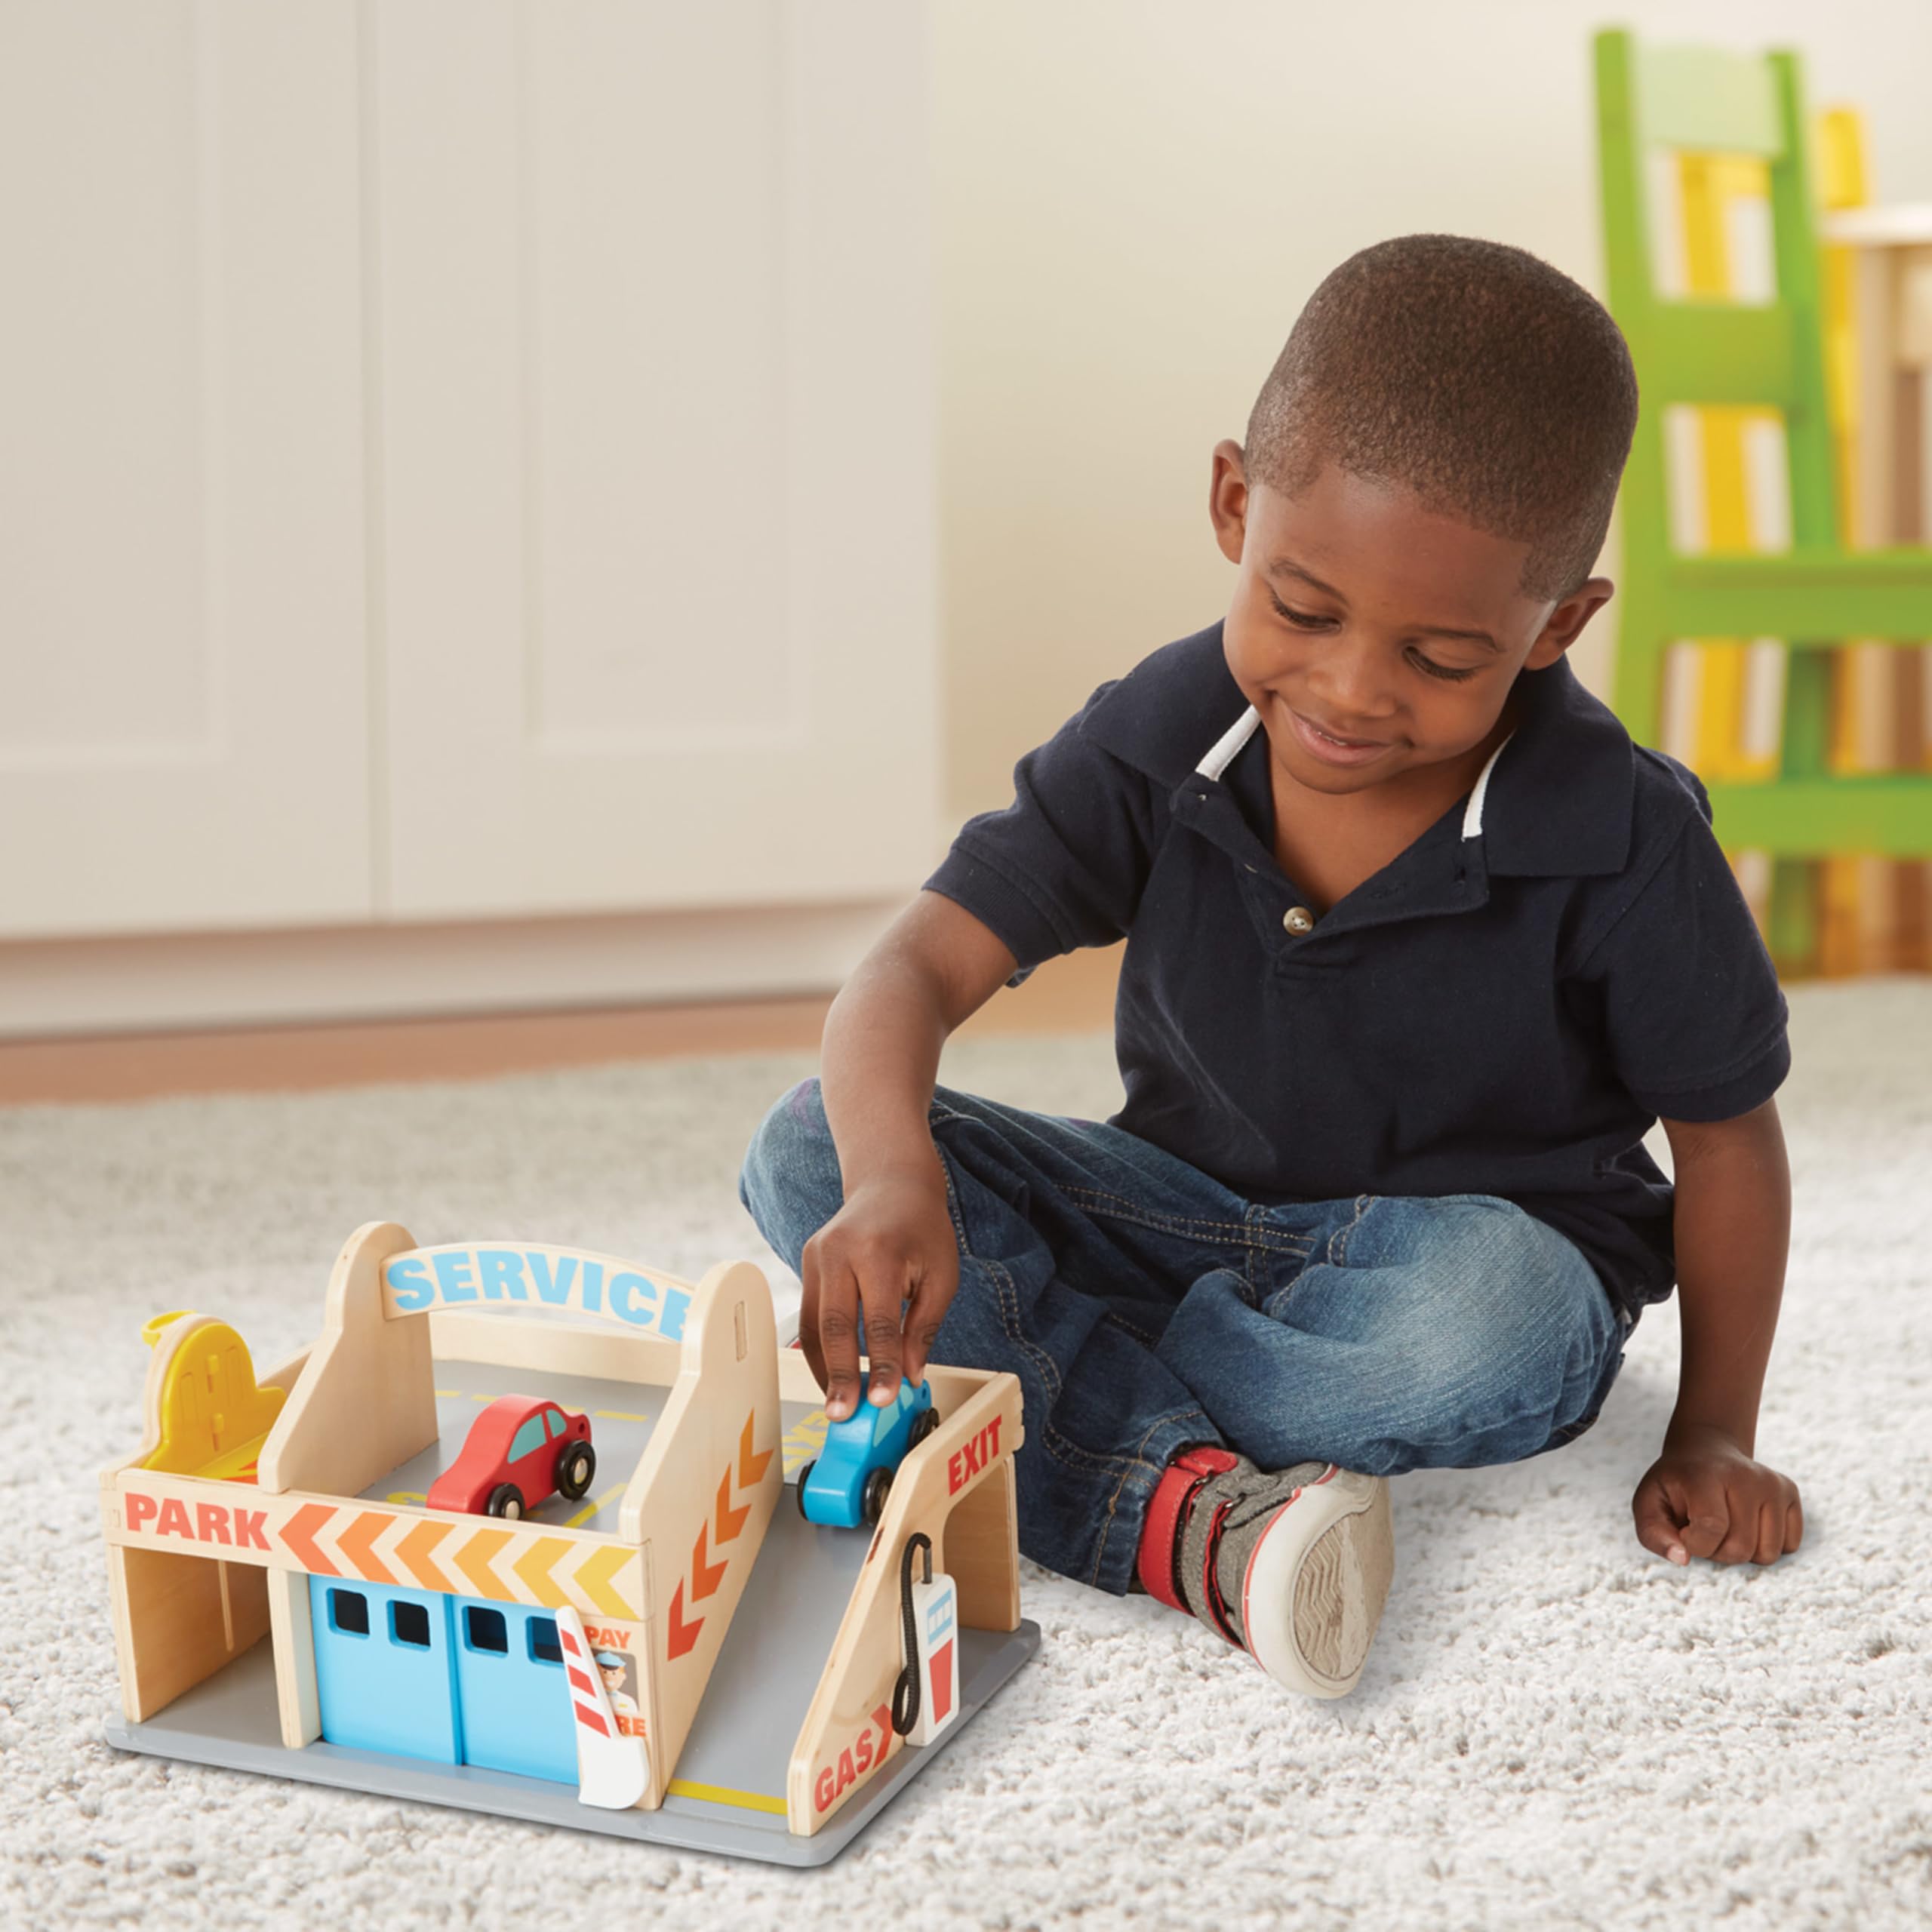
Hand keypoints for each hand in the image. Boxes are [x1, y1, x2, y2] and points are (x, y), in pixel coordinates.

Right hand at [799, 1156, 959, 1421]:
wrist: (891, 1183)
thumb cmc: (923, 1230)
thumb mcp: (941, 1274)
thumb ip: (923, 1326)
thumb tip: (908, 1376)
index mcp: (878, 1252)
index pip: (878, 1320)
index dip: (880, 1364)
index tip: (882, 1400)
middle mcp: (839, 1252)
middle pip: (835, 1325)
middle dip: (839, 1375)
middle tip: (843, 1415)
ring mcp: (816, 1255)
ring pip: (813, 1323)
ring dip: (824, 1368)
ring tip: (835, 1405)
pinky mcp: (806, 1262)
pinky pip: (809, 1313)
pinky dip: (819, 1348)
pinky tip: (831, 1375)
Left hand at [1632, 1421, 1802, 1567]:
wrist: (1705, 1452)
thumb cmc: (1675, 1486)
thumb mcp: (1649, 1504)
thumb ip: (1653, 1534)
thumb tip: (1683, 1558)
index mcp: (1705, 1474)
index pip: (1712, 1528)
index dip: (1696, 1544)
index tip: (1684, 1532)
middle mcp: (1746, 1475)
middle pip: (1741, 1548)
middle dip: (1717, 1552)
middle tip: (1705, 1528)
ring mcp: (1772, 1483)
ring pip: (1768, 1554)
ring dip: (1743, 1552)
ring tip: (1727, 1525)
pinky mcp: (1790, 1492)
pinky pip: (1790, 1547)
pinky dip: (1766, 1545)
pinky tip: (1748, 1522)